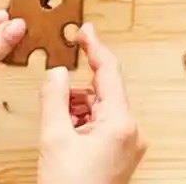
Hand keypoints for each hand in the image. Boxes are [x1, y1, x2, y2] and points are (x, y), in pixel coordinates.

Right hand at [38, 24, 146, 183]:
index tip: (85, 31)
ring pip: (98, 109)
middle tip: (53, 104)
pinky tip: (65, 138)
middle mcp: (131, 131)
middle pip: (101, 93)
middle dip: (75, 94)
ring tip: (57, 132)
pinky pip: (101, 125)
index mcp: (121, 123)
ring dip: (76, 111)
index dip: (94, 47)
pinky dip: (81, 124)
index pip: (109, 72)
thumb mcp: (54, 138)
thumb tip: (57, 73)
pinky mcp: (121, 154)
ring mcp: (128, 144)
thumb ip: (55, 98)